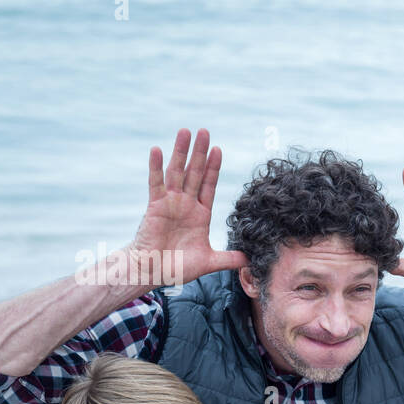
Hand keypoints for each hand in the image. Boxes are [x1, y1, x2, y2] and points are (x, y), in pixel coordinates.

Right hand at [130, 128, 247, 289]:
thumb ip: (229, 258)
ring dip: (181, 152)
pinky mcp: (155, 206)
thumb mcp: (209, 261)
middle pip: (194, 173)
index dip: (213, 168)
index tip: (218, 149)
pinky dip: (156, 167)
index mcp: (200, 215)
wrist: (154, 272)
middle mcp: (186, 205)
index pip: (208, 185)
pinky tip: (157, 149)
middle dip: (200, 152)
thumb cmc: (178, 267)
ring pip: (177, 172)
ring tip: (185, 131)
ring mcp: (170, 203)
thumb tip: (250, 259)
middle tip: (204, 131)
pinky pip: (155, 183)